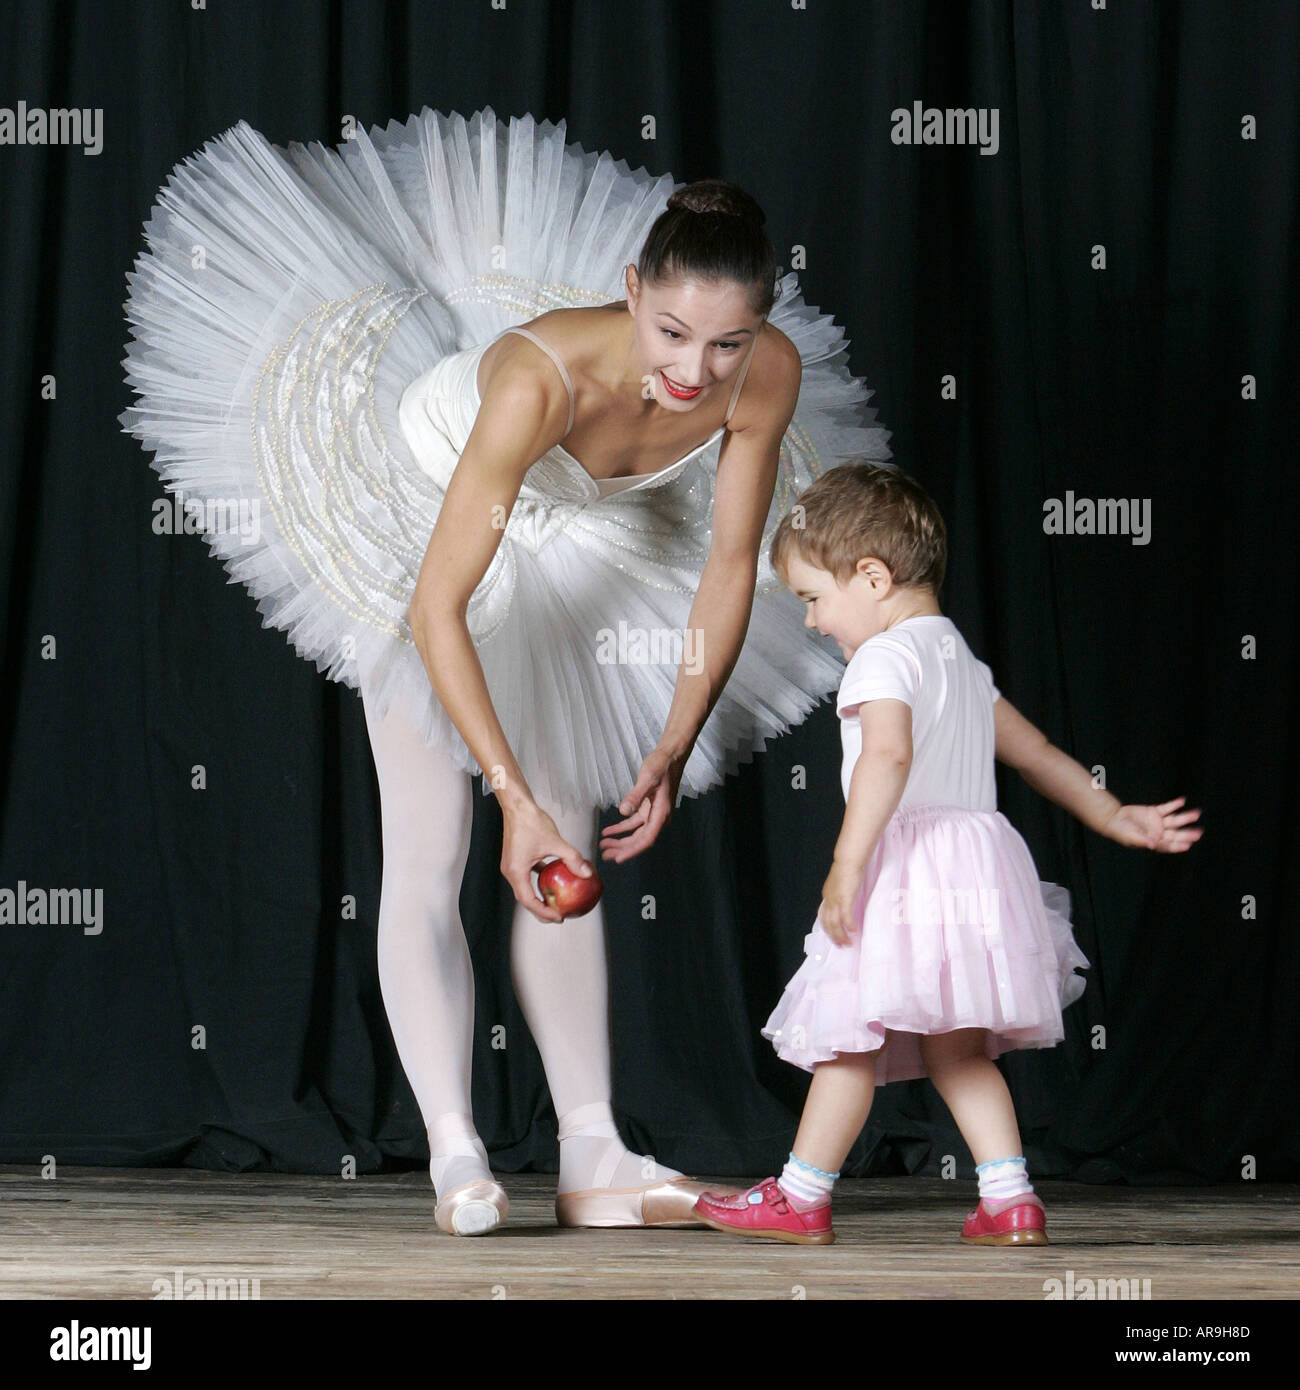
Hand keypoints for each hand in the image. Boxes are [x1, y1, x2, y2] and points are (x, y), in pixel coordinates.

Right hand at [501, 801, 594, 922]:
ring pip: (526, 888)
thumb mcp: (555, 841)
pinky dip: (539, 880)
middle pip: (525, 898)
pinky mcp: (516, 858)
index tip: (559, 917)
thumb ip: (571, 859)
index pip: (529, 901)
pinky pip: (527, 875)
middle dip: (541, 909)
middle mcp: (510, 871)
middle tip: (558, 915)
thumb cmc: (531, 821)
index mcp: (516, 871)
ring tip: (555, 902)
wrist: (517, 805)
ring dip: (539, 896)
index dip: (544, 912)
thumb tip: (587, 872)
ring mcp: (511, 865)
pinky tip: (553, 879)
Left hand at [599, 745, 686, 862]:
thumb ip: (636, 795)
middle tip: (605, 855)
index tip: (618, 858)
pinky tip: (609, 832)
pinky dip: (621, 828)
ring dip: (620, 840)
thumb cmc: (661, 766)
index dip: (632, 850)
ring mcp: (653, 814)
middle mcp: (659, 818)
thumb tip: (623, 811)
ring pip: (636, 834)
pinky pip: (633, 823)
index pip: (646, 839)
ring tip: (604, 845)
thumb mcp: (648, 778)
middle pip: (640, 840)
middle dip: (622, 849)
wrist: (670, 756)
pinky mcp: (647, 809)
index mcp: (661, 814)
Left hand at [818, 859, 865, 946]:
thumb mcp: (841, 883)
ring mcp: (836, 900)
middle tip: (840, 945)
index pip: (824, 916)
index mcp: (827, 896)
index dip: (828, 928)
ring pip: (835, 923)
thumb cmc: (848, 869)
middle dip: (834, 936)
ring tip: (847, 943)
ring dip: (841, 935)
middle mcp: (829, 900)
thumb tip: (846, 901)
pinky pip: (846, 917)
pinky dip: (849, 925)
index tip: (834, 936)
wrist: (848, 860)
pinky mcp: (845, 899)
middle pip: (828, 923)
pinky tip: (854, 931)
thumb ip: (841, 893)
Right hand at [1103, 796, 1203, 851]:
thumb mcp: (1131, 837)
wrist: (1113, 817)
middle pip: (1176, 834)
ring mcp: (1158, 822)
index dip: (1178, 845)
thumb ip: (1143, 840)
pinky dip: (1174, 805)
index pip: (1169, 845)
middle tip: (1199, 832)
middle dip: (1187, 833)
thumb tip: (1154, 845)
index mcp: (1154, 842)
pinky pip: (1167, 808)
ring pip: (1175, 820)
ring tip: (1197, 813)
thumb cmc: (1121, 831)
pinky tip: (1182, 801)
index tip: (1188, 845)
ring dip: (1185, 817)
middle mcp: (1159, 833)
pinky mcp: (1154, 811)